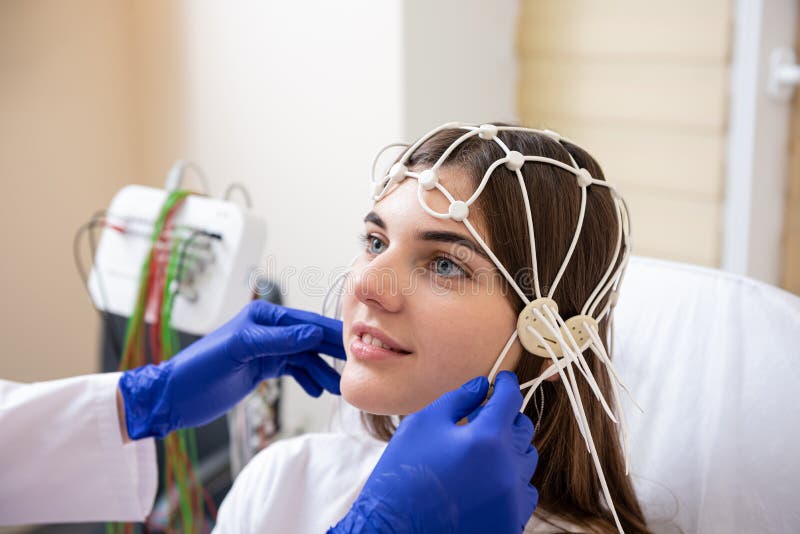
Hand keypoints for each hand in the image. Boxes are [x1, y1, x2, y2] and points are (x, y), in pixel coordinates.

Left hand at [118, 300, 344, 438]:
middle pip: (309, 339)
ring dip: (321, 372)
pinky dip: (307, 379)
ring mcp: (266, 349)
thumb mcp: (239, 350)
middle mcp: (267, 329)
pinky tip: (316, 390)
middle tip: (357, 363)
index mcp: (262, 316)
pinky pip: (294, 370)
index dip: (330, 332)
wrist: (176, 397)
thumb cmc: (200, 369)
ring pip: (304, 358)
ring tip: (337, 388)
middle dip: (332, 352)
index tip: (354, 341)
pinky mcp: (263, 368)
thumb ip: (277, 341)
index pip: (304, 322)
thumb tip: (313, 333)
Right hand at [330, 371, 538, 533]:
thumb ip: (459, 399)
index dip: (506, 384)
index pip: (510, 399)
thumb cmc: (404, 473)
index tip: (502, 380)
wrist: (395, 528)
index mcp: (487, 439)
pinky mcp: (511, 520)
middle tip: (481, 418)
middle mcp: (508, 468)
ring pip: (526, 460)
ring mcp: (512, 498)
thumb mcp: (424, 424)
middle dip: (505, 417)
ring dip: (509, 449)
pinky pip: (526, 491)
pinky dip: (511, 480)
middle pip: (522, 428)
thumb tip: (482, 386)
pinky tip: (486, 480)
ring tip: (480, 453)